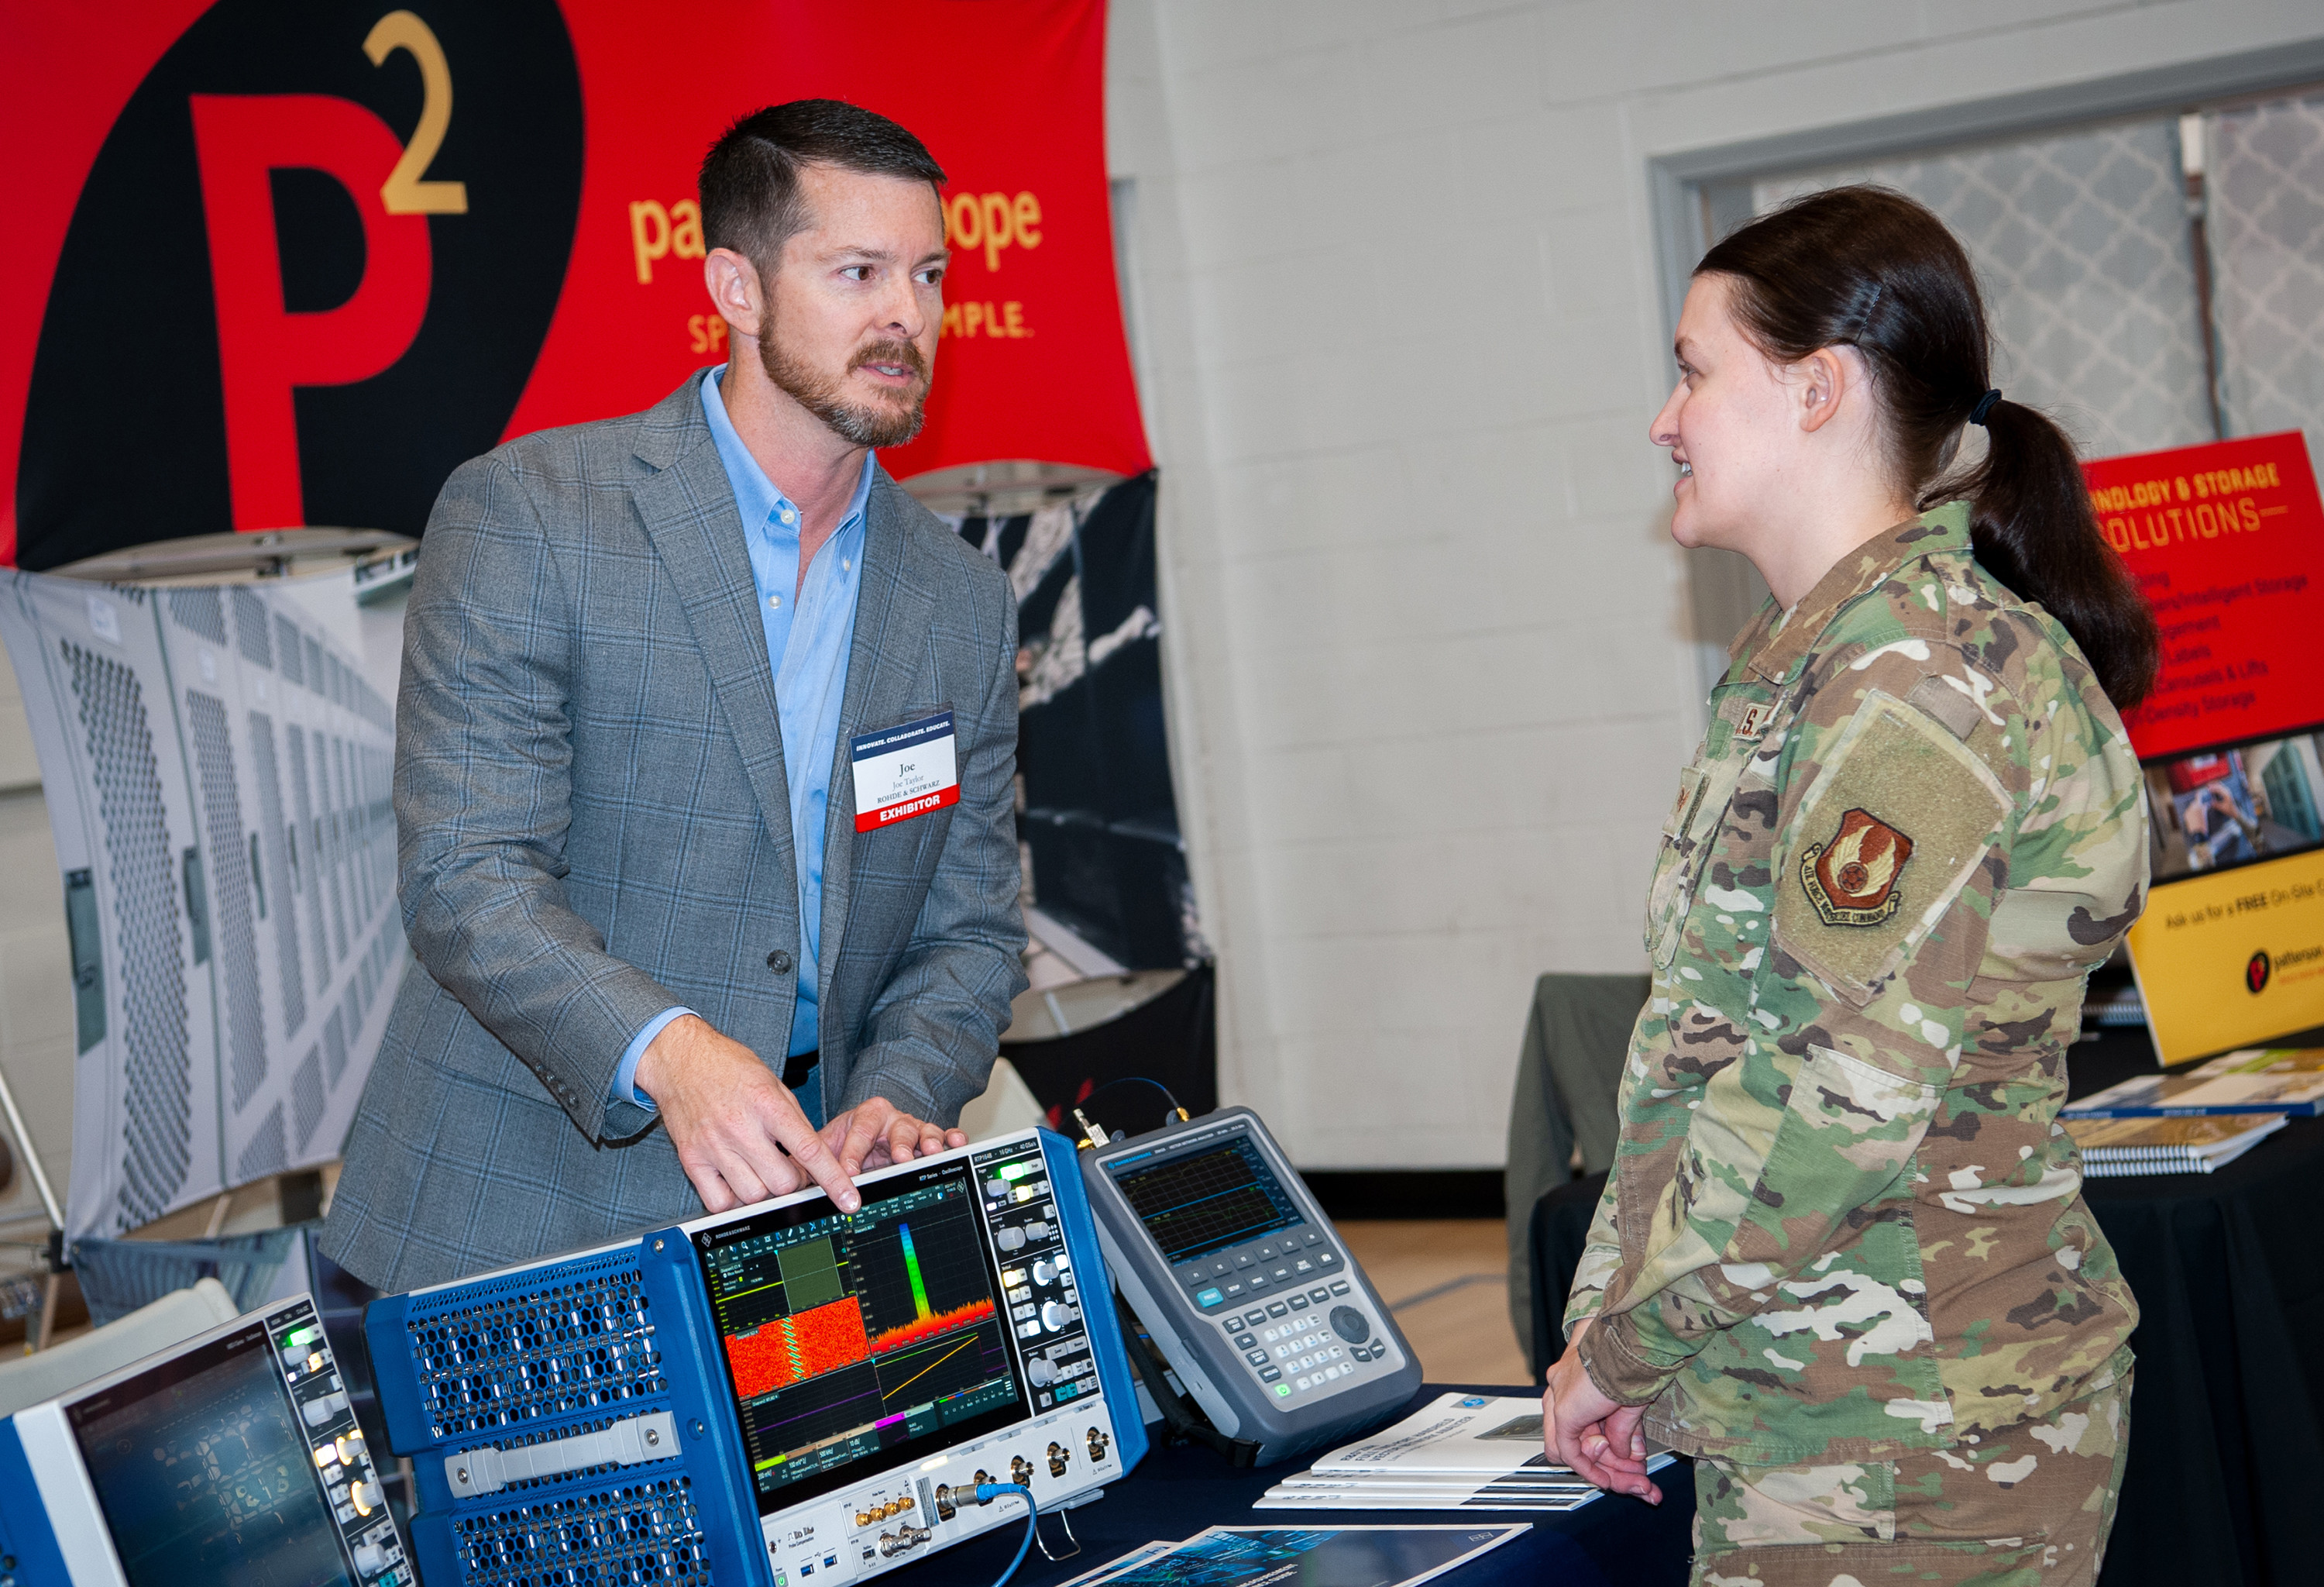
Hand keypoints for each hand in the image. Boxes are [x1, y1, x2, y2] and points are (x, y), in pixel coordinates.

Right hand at [635, 1015, 859, 1214]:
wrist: (680, 1059)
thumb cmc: (729, 1067)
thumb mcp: (773, 1083)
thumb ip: (796, 1120)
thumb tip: (817, 1156)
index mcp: (767, 1105)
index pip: (809, 1150)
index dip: (833, 1179)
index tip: (849, 1199)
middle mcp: (740, 1127)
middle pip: (783, 1182)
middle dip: (794, 1180)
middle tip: (788, 1166)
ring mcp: (713, 1146)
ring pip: (754, 1195)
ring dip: (765, 1190)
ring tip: (760, 1169)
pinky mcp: (691, 1160)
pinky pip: (720, 1202)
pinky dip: (734, 1199)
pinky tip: (737, 1180)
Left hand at [822, 1097, 966, 1177]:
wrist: (865, 1140)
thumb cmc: (845, 1144)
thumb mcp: (826, 1149)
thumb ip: (809, 1162)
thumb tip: (788, 1183)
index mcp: (865, 1116)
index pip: (859, 1131)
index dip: (853, 1152)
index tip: (848, 1172)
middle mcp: (893, 1120)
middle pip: (899, 1128)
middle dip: (899, 1143)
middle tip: (898, 1157)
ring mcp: (914, 1130)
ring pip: (925, 1131)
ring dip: (928, 1142)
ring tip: (930, 1152)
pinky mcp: (931, 1141)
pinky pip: (945, 1137)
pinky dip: (952, 1139)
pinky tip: (955, 1143)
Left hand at [1543, 1319, 1661, 1502]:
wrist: (1637, 1343)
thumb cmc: (1636, 1356)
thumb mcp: (1630, 1402)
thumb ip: (1624, 1431)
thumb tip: (1628, 1455)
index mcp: (1574, 1379)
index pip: (1580, 1426)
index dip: (1608, 1451)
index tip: (1632, 1467)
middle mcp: (1560, 1387)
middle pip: (1572, 1442)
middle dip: (1608, 1467)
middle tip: (1636, 1483)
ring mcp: (1558, 1398)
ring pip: (1571, 1451)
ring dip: (1607, 1471)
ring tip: (1636, 1482)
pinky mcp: (1564, 1412)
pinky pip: (1571, 1452)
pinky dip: (1591, 1469)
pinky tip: (1610, 1480)